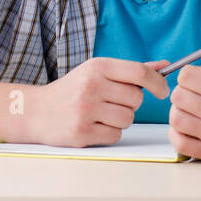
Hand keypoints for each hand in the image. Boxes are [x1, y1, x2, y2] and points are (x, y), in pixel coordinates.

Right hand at [27, 57, 169, 146]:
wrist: (35, 111)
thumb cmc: (72, 90)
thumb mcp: (97, 72)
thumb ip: (130, 71)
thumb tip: (164, 65)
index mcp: (97, 67)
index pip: (139, 72)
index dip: (157, 82)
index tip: (163, 91)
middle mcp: (91, 86)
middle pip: (136, 99)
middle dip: (131, 103)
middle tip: (114, 102)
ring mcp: (85, 110)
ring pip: (128, 118)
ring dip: (121, 119)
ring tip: (102, 114)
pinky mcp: (81, 132)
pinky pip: (115, 135)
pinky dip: (109, 132)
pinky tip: (94, 125)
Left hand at [168, 23, 200, 160]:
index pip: (186, 77)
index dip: (189, 76)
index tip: (197, 79)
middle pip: (178, 97)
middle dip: (184, 92)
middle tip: (194, 94)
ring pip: (175, 118)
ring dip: (179, 111)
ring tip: (191, 109)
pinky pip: (179, 142)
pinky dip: (178, 133)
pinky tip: (189, 125)